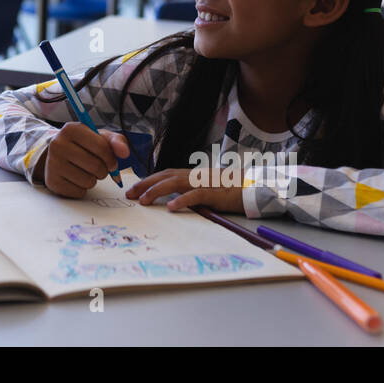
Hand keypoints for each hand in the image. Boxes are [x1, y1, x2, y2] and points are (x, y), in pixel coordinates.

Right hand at [38, 123, 129, 197]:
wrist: (57, 154)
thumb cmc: (83, 145)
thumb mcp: (99, 137)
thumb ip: (116, 141)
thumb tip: (125, 152)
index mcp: (71, 129)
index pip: (101, 147)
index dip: (111, 158)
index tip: (111, 161)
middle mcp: (58, 145)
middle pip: (96, 166)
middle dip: (104, 170)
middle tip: (99, 167)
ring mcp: (53, 164)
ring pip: (89, 181)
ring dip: (93, 180)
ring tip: (86, 171)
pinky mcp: (52, 182)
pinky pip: (79, 192)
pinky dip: (83, 188)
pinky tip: (76, 179)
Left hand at [125, 166, 245, 212]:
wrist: (253, 186)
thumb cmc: (228, 189)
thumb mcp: (204, 188)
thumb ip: (189, 190)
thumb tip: (171, 199)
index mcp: (191, 174)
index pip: (164, 174)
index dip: (148, 180)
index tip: (133, 190)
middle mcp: (194, 175)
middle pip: (165, 176)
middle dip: (146, 185)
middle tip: (130, 195)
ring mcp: (204, 183)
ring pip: (175, 183)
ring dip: (157, 191)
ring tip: (144, 201)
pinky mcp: (214, 193)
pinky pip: (196, 195)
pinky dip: (183, 200)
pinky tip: (172, 208)